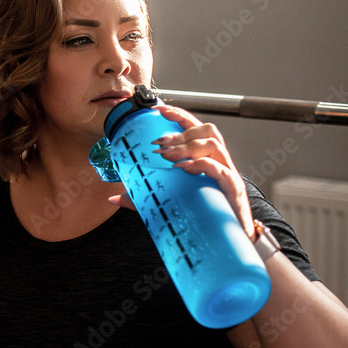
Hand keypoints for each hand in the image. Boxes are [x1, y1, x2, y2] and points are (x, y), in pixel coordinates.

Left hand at [107, 104, 254, 237]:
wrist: (233, 237)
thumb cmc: (206, 212)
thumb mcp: (171, 201)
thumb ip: (144, 198)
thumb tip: (114, 198)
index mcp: (207, 158)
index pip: (196, 128)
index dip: (180, 115)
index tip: (159, 110)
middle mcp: (220, 162)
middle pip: (207, 131)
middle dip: (180, 132)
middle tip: (158, 143)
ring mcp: (228, 174)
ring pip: (213, 145)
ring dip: (187, 146)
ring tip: (166, 156)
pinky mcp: (232, 190)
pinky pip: (221, 170)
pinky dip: (201, 165)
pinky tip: (184, 168)